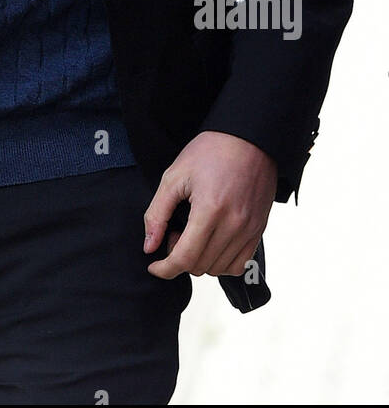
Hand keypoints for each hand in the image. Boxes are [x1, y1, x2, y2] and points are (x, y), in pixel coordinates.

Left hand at [143, 130, 277, 279]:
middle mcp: (234, 224)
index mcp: (210, 210)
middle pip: (200, 266)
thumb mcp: (174, 175)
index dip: (165, 268)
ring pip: (219, 269)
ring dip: (200, 260)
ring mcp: (250, 229)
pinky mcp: (259, 229)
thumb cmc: (211, 151)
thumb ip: (157, 213)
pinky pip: (239, 263)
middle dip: (179, 258)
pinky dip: (221, 261)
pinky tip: (211, 242)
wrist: (249, 138)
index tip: (154, 266)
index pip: (185, 258)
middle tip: (174, 232)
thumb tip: (149, 246)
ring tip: (193, 233)